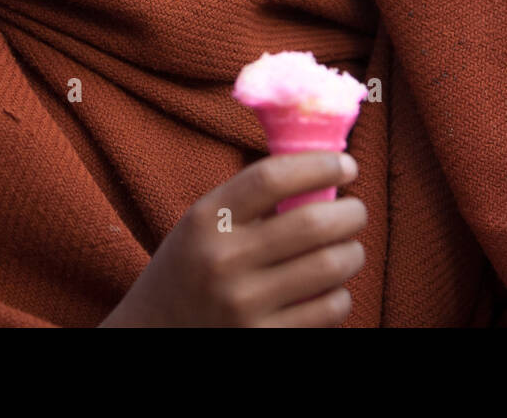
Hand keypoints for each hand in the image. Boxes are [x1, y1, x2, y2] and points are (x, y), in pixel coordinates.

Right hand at [99, 151, 365, 326]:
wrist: (150, 335)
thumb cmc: (190, 269)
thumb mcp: (202, 224)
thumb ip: (251, 198)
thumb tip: (323, 166)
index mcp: (206, 221)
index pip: (273, 177)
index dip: (320, 165)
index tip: (347, 165)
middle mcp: (223, 262)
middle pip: (313, 223)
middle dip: (351, 213)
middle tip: (356, 212)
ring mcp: (243, 307)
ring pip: (330, 267)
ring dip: (352, 254)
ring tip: (346, 250)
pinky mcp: (262, 341)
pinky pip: (329, 310)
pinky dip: (340, 296)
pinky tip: (329, 290)